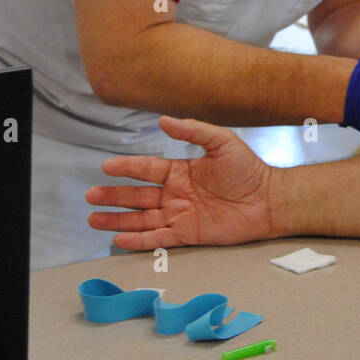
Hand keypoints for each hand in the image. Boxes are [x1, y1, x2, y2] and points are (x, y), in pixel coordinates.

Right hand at [86, 116, 276, 249]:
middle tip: (90, 196)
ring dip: (118, 220)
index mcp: (180, 171)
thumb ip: (193, 131)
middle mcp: (175, 193)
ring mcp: (180, 215)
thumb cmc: (248, 170)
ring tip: (94, 219)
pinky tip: (119, 240)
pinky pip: (158, 238)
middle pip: (137, 196)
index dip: (126, 168)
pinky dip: (138, 240)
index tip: (105, 167)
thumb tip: (163, 119)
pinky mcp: (188, 234)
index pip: (146, 169)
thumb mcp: (221, 142)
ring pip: (141, 218)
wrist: (269, 200)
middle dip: (113, 196)